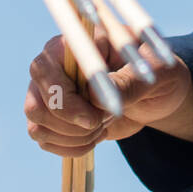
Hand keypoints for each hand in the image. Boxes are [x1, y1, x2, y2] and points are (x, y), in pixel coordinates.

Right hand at [24, 33, 192, 156]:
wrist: (155, 94)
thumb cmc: (156, 73)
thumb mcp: (156, 72)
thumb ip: (129, 82)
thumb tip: (95, 99)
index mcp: (73, 44)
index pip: (43, 70)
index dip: (65, 101)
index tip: (96, 118)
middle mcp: (53, 66)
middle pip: (35, 104)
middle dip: (72, 124)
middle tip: (105, 120)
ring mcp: (48, 92)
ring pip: (37, 125)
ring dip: (73, 136)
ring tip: (103, 125)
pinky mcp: (52, 116)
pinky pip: (44, 139)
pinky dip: (71, 147)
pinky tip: (95, 136)